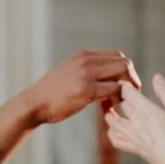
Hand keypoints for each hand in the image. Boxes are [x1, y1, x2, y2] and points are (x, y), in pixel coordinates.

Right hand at [24, 50, 140, 124]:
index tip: (121, 86)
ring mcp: (86, 74)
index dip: (124, 71)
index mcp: (83, 55)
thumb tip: (100, 77)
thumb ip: (85, 70)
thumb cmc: (50, 94)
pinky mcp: (86, 90)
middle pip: (124, 61)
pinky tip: (108, 109)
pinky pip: (115, 90)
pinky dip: (117, 99)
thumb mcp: (68, 72)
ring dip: (127, 89)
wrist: (33, 104)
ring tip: (117, 103)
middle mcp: (86, 60)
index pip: (116, 55)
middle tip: (127, 96)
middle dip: (131, 79)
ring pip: (123, 72)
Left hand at [104, 73, 164, 163]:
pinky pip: (115, 140)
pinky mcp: (133, 148)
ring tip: (112, 106)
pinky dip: (112, 132)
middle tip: (121, 90)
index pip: (127, 92)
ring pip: (111, 121)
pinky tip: (117, 128)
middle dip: (118, 95)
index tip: (128, 81)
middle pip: (119, 104)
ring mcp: (133, 137)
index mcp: (147, 112)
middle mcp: (136, 123)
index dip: (125, 84)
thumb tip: (156, 77)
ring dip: (110, 112)